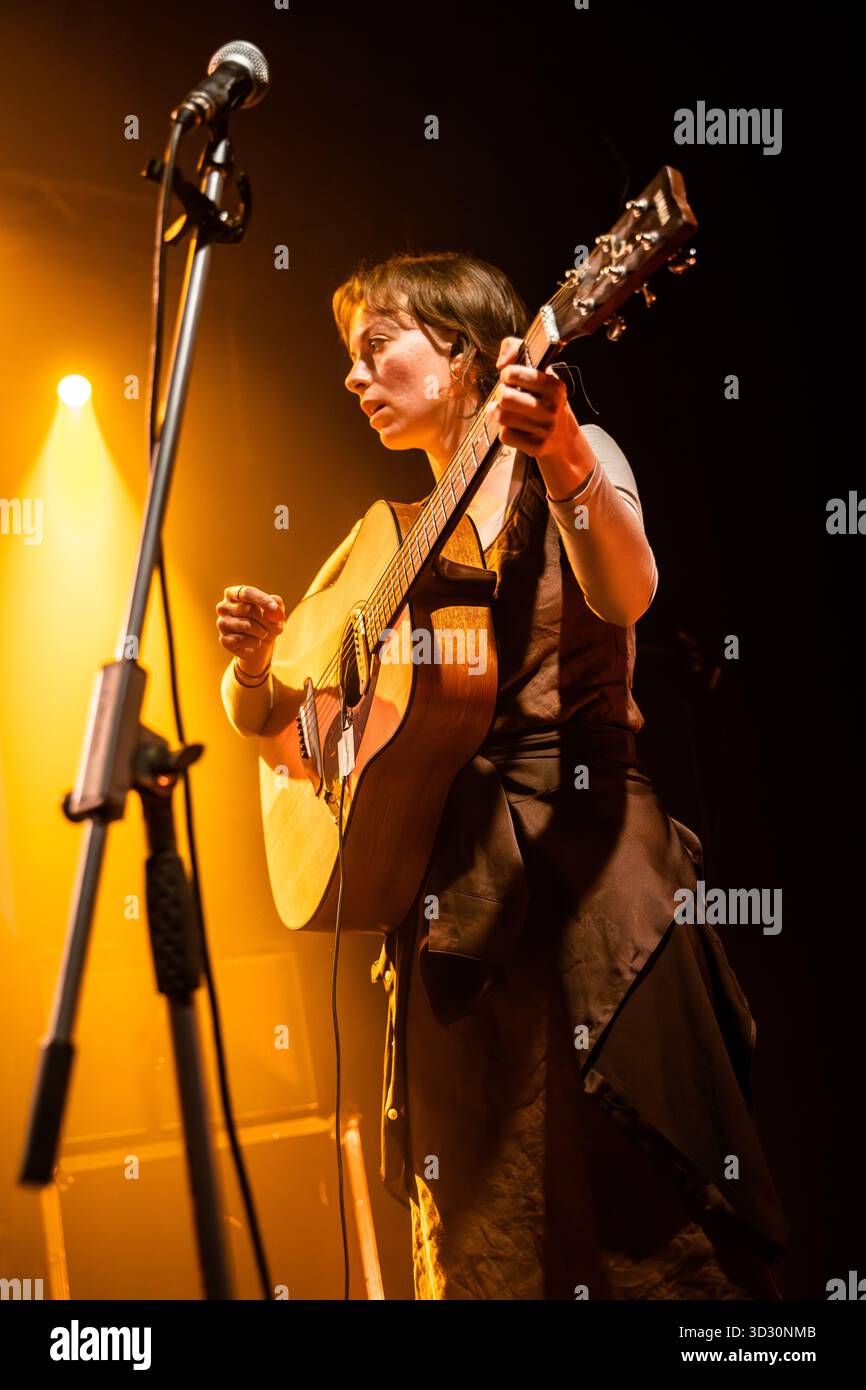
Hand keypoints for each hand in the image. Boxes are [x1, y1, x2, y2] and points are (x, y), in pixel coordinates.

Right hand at [216, 585, 285, 675]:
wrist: (260, 645)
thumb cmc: (265, 622)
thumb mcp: (274, 611)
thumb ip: (276, 603)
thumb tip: (275, 602)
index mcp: (234, 594)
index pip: (247, 592)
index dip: (262, 599)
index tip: (275, 608)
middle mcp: (223, 607)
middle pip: (248, 609)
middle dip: (267, 620)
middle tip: (279, 627)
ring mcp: (222, 623)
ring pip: (247, 626)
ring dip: (262, 632)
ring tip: (264, 634)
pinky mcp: (224, 640)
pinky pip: (243, 640)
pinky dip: (255, 643)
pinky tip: (256, 642)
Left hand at [488, 337, 595, 495]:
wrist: (563, 438)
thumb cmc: (545, 400)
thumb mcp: (539, 373)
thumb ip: (516, 349)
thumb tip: (501, 363)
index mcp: (555, 385)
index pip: (512, 374)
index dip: (506, 376)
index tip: (512, 380)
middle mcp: (553, 407)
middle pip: (504, 397)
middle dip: (500, 397)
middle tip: (508, 398)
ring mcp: (546, 429)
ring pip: (502, 417)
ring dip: (499, 414)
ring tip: (506, 413)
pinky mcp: (538, 447)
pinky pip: (505, 436)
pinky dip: (505, 432)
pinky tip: (514, 429)